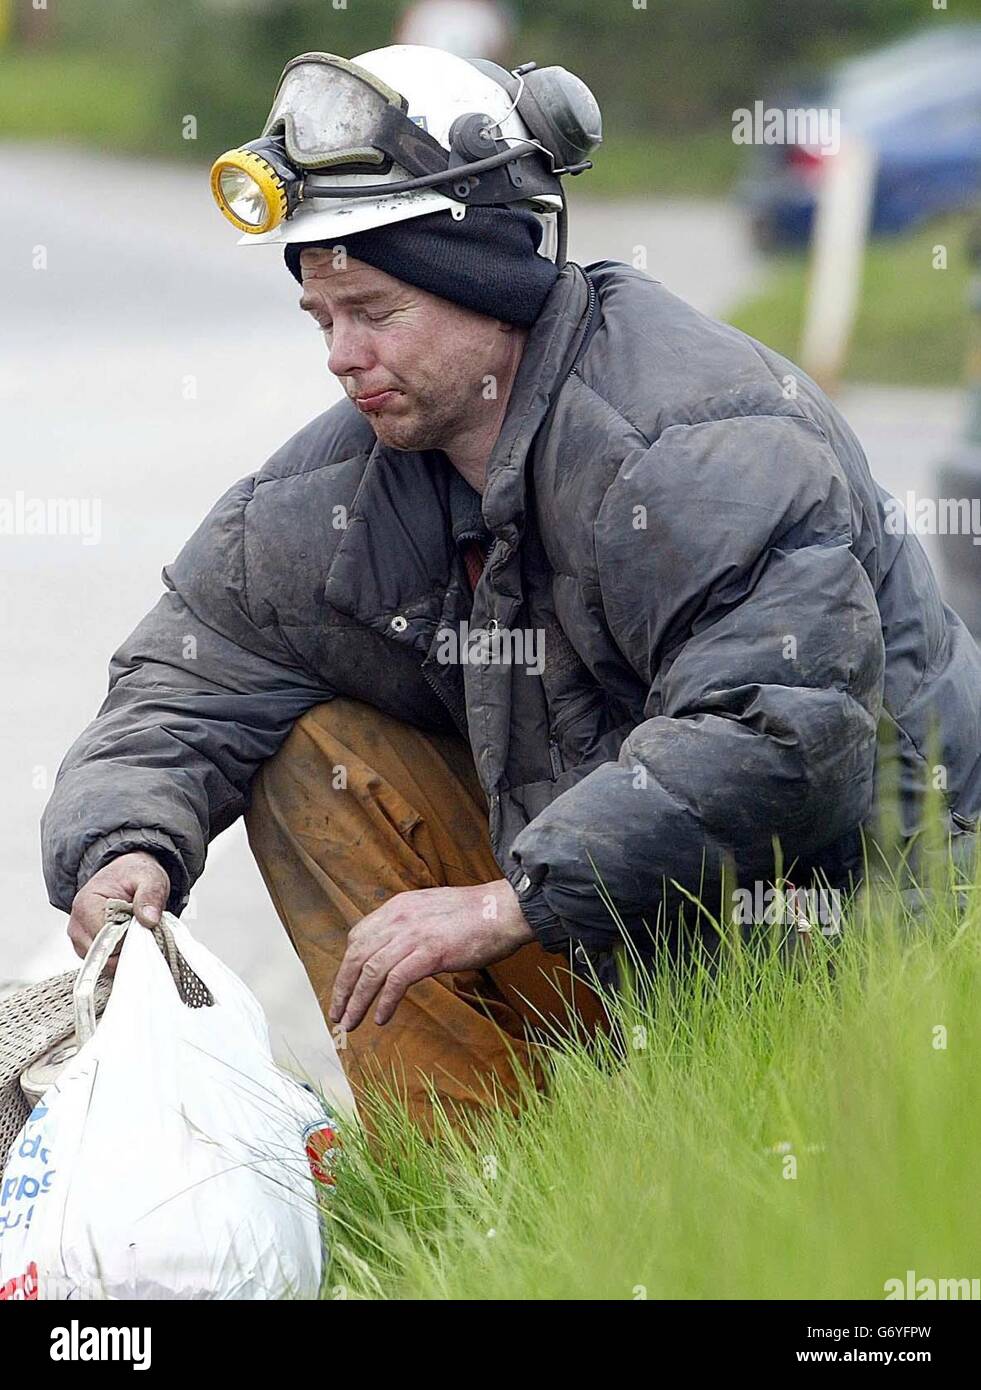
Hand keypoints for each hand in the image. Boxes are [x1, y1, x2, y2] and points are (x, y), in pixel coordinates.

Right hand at [66, 851, 170, 973]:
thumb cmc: (133, 875)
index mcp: (86, 905)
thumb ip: (150, 896)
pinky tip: (130, 937)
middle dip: (128, 949)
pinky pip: (105, 962)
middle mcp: (77, 925)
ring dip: (124, 952)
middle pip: (103, 956)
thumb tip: (149, 920)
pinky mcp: (87, 947)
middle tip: (144, 931)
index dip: (130, 941)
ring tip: (136, 930)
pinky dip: (120, 955)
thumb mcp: (150, 879)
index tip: (147, 932)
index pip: (106, 941)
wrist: (125, 873)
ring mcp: (80, 939)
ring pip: (104, 962)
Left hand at [329, 879, 533, 1030]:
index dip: (347, 964)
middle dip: (342, 988)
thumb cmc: (475, 915)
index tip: (344, 986)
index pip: (358, 936)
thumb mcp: (431, 910)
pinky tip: (381, 1018)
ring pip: (371, 972)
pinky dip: (385, 1002)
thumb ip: (411, 925)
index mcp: (398, 907)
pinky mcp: (431, 952)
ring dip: (357, 1001)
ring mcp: (414, 935)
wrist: (504, 910)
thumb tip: (399, 949)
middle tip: (337, 1013)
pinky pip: (397, 982)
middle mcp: (399, 918)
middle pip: (357, 956)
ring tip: (352, 1022)